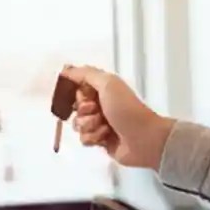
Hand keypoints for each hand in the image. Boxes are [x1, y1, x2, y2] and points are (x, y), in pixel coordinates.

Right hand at [60, 64, 175, 169]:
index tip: (84, 96)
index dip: (77, 94)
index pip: (77, 88)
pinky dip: (93, 137)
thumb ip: (85, 73)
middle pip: (75, 107)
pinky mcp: (100, 140)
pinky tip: (106, 136)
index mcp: (102, 88)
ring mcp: (99, 123)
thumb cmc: (127, 109)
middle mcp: (100, 104)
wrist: (143, 138)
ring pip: (77, 124)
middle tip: (97, 111)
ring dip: (89, 125)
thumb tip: (66, 69)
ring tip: (104, 126)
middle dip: (83, 111)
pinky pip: (83, 139)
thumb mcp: (107, 83)